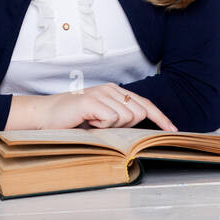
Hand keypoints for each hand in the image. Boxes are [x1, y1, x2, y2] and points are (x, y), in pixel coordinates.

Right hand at [6, 83, 176, 131]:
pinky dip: (101, 127)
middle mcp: (112, 89)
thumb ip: (121, 120)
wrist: (46, 116)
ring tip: (92, 123)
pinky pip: (111, 119)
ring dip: (110, 127)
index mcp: (116, 92)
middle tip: (102, 126)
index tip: (173, 130)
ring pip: (126, 117)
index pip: (145, 104)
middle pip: (139, 113)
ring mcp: (102, 93)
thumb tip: (142, 128)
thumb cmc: (74, 121)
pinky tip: (87, 121)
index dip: (161, 118)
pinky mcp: (92, 100)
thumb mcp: (102, 120)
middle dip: (126, 126)